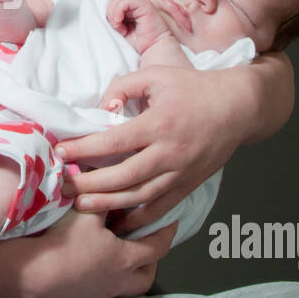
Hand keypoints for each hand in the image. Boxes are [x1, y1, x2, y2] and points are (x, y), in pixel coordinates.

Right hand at [30, 207, 176, 297]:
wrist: (31, 274)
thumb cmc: (64, 240)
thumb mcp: (86, 212)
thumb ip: (102, 197)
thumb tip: (107, 180)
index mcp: (124, 260)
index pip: (157, 247)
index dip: (166, 233)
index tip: (170, 222)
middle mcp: (115, 285)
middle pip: (144, 281)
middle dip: (148, 266)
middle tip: (142, 253)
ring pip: (115, 296)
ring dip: (116, 283)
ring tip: (106, 269)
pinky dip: (85, 293)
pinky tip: (75, 283)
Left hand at [57, 63, 249, 232]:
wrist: (238, 108)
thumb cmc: (193, 89)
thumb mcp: (156, 75)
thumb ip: (123, 87)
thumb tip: (100, 111)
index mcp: (159, 124)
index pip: (113, 142)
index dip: (82, 149)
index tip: (60, 152)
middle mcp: (170, 153)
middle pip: (122, 177)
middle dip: (88, 184)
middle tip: (62, 186)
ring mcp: (180, 173)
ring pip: (139, 197)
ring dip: (107, 204)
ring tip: (80, 205)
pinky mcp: (188, 185)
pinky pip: (160, 208)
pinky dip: (138, 219)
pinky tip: (117, 222)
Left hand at [106, 0, 172, 59]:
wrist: (154, 51)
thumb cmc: (137, 44)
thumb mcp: (119, 30)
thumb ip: (112, 19)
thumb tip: (98, 13)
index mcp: (130, 8)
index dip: (108, 11)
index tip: (112, 26)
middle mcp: (136, 3)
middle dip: (110, 12)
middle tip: (116, 28)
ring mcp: (141, 3)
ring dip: (114, 12)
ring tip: (119, 27)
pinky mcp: (145, 5)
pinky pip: (126, 0)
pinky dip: (118, 11)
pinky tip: (120, 24)